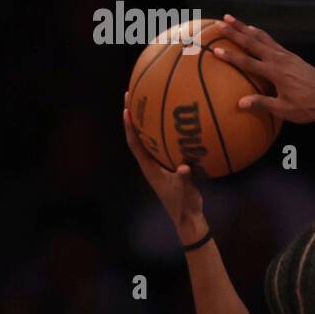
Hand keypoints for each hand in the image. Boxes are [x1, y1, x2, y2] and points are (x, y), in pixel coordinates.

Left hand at [123, 92, 206, 242]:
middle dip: (136, 116)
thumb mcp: (185, 192)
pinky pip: (168, 145)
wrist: (188, 218)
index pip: (134, 143)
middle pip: (139, 136)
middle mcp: (151, 164)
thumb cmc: (184, 206)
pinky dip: (171, 133)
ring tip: (154, 102)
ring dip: (150, 122)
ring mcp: (161, 165)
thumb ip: (184, 179)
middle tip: (135, 95)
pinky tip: (183, 124)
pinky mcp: (172, 166)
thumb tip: (185, 167)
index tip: (126, 108)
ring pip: (152, 139)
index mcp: (149, 168)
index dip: (129, 126)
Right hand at [211, 16, 314, 123]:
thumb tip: (240, 103)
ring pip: (263, 38)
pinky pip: (273, 41)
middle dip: (236, 32)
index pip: (248, 63)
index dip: (231, 56)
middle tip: (220, 22)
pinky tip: (255, 31)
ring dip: (247, 28)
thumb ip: (263, 104)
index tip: (216, 49)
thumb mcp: (284, 109)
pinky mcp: (292, 56)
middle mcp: (280, 60)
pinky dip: (261, 34)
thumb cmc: (307, 107)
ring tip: (233, 19)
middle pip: (253, 42)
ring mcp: (287, 56)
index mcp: (276, 73)